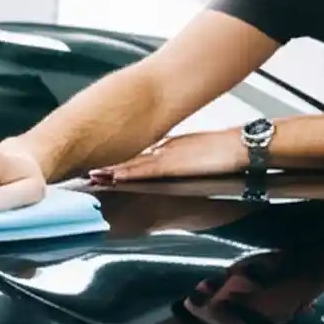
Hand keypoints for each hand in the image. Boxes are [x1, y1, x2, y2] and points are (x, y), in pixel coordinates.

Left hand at [89, 130, 247, 183]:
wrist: (239, 147)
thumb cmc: (222, 151)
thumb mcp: (190, 153)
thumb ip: (172, 159)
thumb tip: (160, 166)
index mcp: (165, 148)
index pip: (135, 155)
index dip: (115, 160)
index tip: (96, 165)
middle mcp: (160, 150)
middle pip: (127, 157)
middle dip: (106, 163)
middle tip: (84, 169)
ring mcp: (164, 157)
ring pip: (130, 164)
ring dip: (109, 170)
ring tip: (89, 174)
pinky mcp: (170, 165)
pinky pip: (142, 170)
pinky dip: (125, 173)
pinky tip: (110, 176)